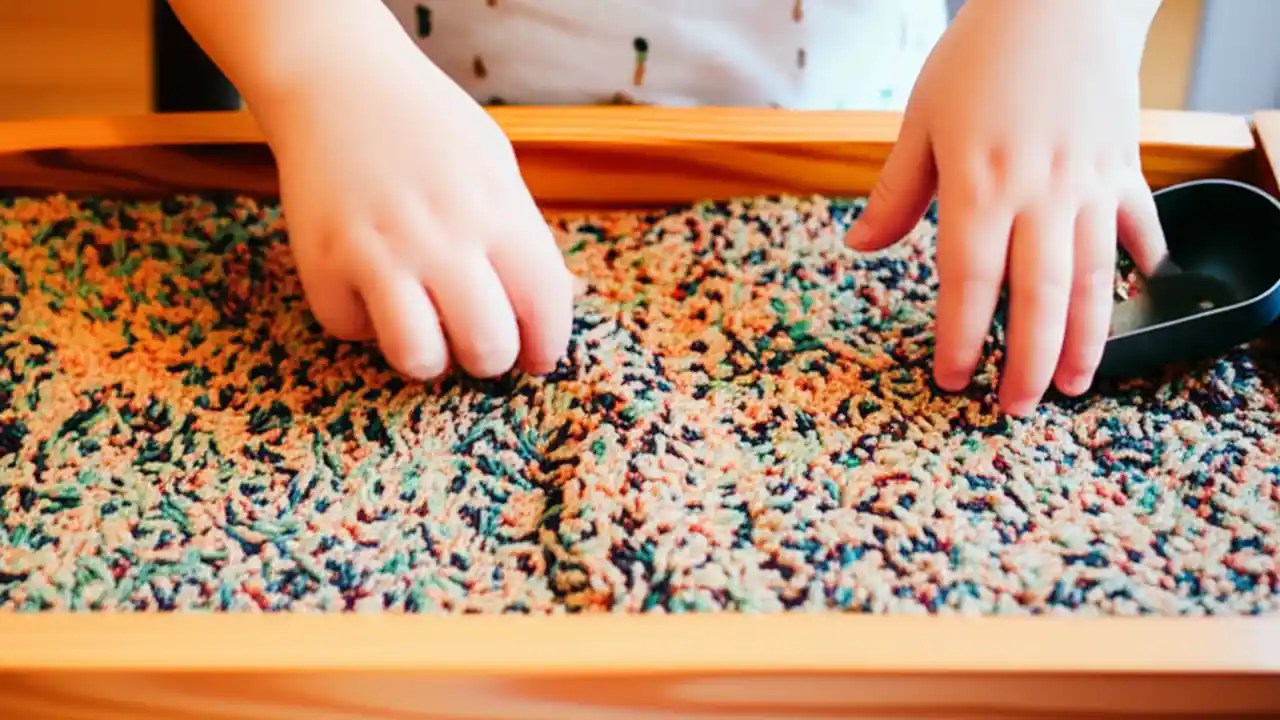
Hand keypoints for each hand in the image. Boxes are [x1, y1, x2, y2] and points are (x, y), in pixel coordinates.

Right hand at [258, 47, 572, 380]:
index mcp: (499, 211)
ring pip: (418, 359)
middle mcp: (443, 236)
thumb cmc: (428, 127)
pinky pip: (349, 330)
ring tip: (425, 332)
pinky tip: (367, 287)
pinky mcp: (321, 261)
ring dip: (427, 358)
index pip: (544, 307)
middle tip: (476, 342)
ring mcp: (379, 251)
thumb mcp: (496, 167)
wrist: (338, 80)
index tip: (536, 357)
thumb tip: (558, 302)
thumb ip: (525, 236)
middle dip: (489, 359)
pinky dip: (360, 321)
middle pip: (487, 348)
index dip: (545, 347)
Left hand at [845, 0, 1166, 414]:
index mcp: (979, 184)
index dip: (960, 336)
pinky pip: (1135, 228)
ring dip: (1084, 337)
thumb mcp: (923, 120)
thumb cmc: (981, 56)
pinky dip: (1138, 264)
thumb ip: (895, 192)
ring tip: (1072, 384)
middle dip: (1024, 359)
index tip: (952, 378)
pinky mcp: (1123, 168)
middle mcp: (1040, 193)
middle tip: (1013, 408)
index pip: (968, 280)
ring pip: (1092, 276)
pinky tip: (1138, 296)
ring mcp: (1089, 183)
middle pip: (1036, 295)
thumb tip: (860, 248)